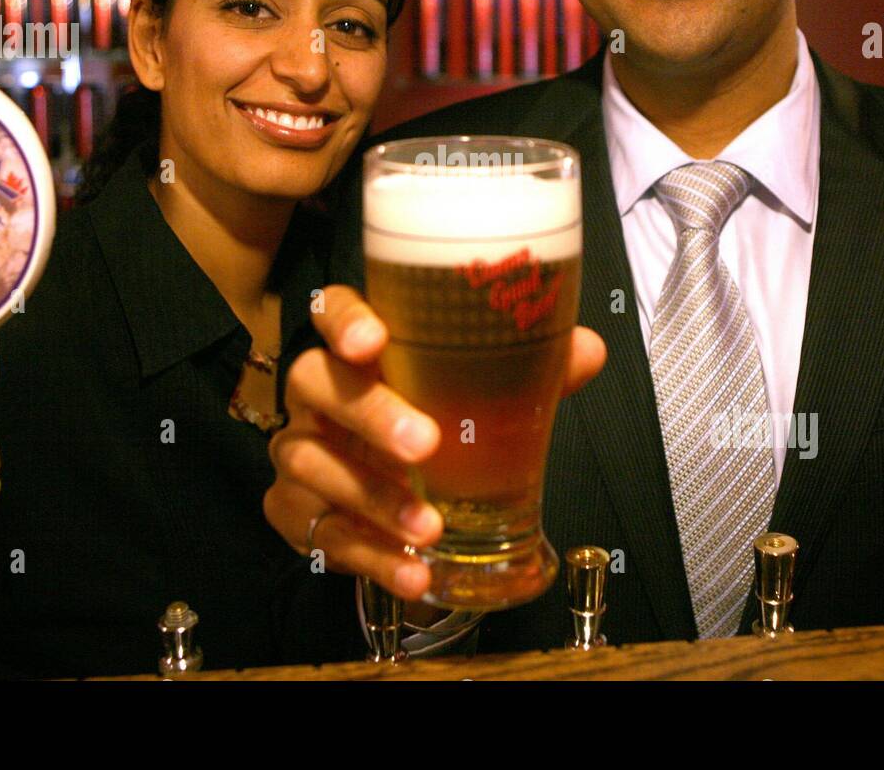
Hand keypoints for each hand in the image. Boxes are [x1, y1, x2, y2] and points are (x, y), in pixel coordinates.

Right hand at [264, 284, 605, 600]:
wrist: (400, 501)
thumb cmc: (439, 422)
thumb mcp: (485, 393)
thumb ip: (531, 370)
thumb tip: (587, 350)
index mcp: (360, 349)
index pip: (332, 310)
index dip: (345, 319)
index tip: (371, 340)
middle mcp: (319, 392)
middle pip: (316, 381)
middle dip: (369, 412)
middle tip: (425, 443)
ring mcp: (301, 450)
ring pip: (310, 462)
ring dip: (373, 498)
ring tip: (429, 528)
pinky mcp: (296, 512)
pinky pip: (321, 534)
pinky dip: (369, 557)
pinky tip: (412, 574)